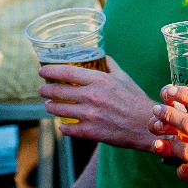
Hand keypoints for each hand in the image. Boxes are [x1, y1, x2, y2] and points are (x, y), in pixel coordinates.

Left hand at [40, 59, 158, 150]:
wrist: (146, 126)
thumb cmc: (135, 100)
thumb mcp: (124, 78)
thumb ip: (110, 65)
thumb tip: (102, 56)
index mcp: (99, 80)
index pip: (67, 72)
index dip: (50, 71)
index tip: (41, 71)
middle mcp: (92, 96)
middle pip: (58, 91)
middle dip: (46, 90)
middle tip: (42, 90)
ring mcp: (90, 115)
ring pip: (59, 110)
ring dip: (50, 107)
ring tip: (49, 105)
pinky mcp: (90, 132)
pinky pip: (67, 128)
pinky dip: (62, 127)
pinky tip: (62, 125)